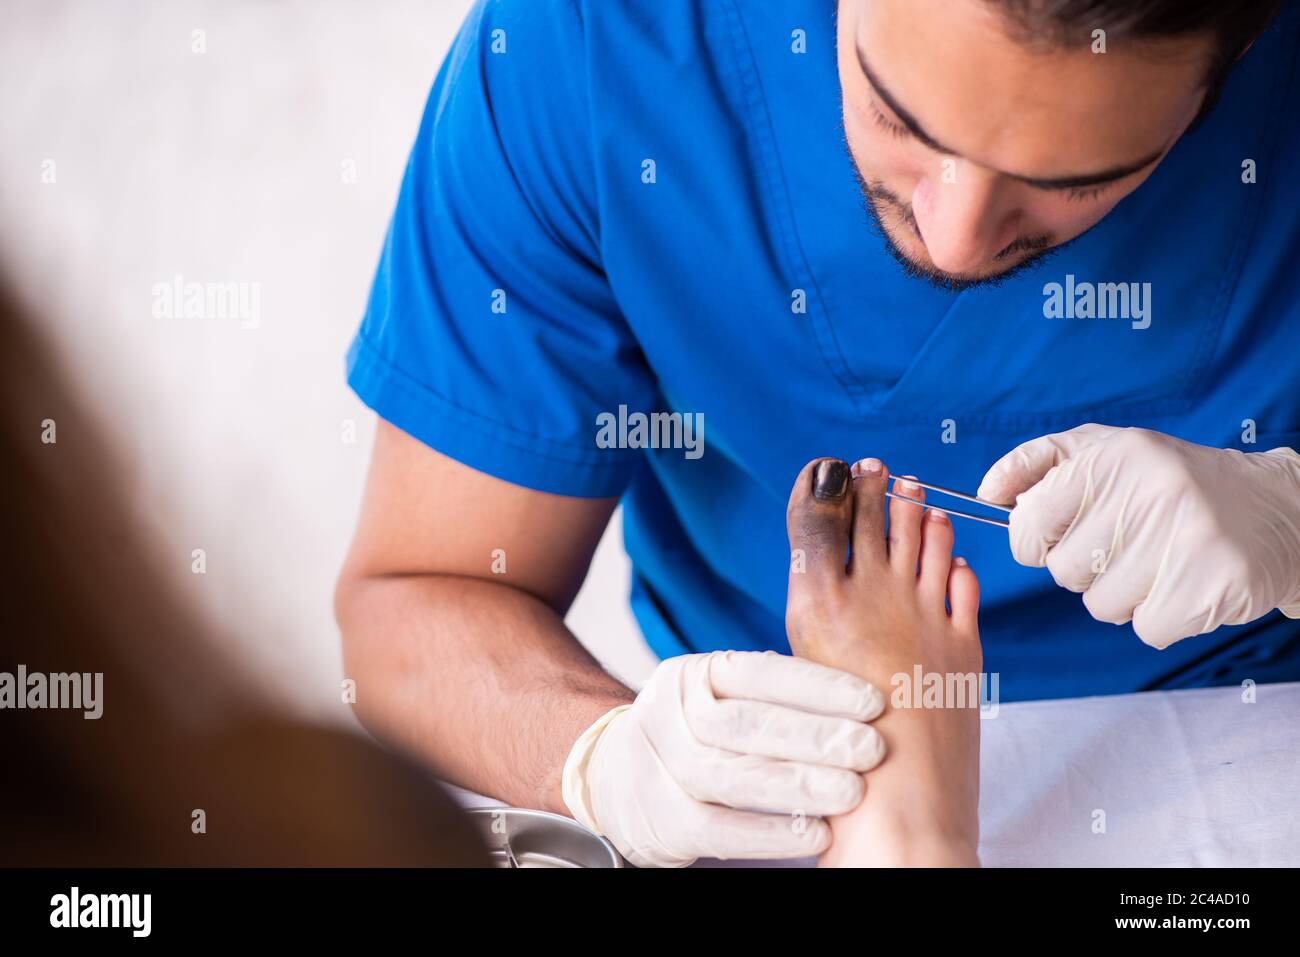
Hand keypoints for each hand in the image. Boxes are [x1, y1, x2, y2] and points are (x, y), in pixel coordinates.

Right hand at [561, 650, 884, 866]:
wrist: (613, 779)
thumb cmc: (693, 734)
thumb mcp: (717, 699)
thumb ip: (774, 696)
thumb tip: (863, 702)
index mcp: (692, 676)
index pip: (757, 674)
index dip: (815, 687)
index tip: (871, 702)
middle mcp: (669, 715)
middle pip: (746, 725)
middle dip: (814, 736)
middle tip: (871, 748)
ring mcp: (659, 768)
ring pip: (734, 777)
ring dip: (799, 786)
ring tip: (852, 790)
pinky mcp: (662, 819)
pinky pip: (719, 828)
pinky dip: (770, 833)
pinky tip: (815, 831)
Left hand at [979, 424, 1299, 647]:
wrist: (1276, 508)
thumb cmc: (1169, 482)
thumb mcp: (1101, 451)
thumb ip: (1035, 465)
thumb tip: (985, 493)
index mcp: (1110, 456)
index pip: (1028, 526)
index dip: (1037, 541)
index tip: (1065, 534)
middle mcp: (1148, 491)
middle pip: (1063, 572)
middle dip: (1087, 567)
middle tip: (1129, 543)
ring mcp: (1185, 538)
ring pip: (1102, 605)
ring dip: (1125, 594)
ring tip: (1160, 560)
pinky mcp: (1215, 584)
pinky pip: (1147, 628)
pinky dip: (1162, 617)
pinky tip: (1186, 583)